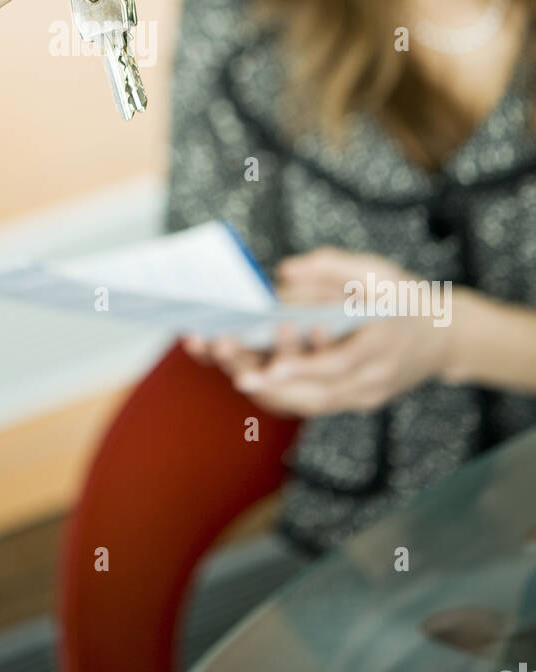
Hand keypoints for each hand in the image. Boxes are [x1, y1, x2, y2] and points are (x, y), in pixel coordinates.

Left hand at [183, 248, 453, 416]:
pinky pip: (312, 403)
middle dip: (269, 382)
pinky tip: (249, 372)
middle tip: (231, 364)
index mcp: (383, 345)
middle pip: (317, 394)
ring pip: (310, 404)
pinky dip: (279, 391)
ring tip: (228, 365)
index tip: (267, 367)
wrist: (444, 337)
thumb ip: (332, 267)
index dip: (302, 367)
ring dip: (267, 389)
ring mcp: (364, 396)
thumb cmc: (403, 298)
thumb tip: (285, 272)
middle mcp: (373, 380)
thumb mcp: (377, 271)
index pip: (339, 366)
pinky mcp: (354, 401)